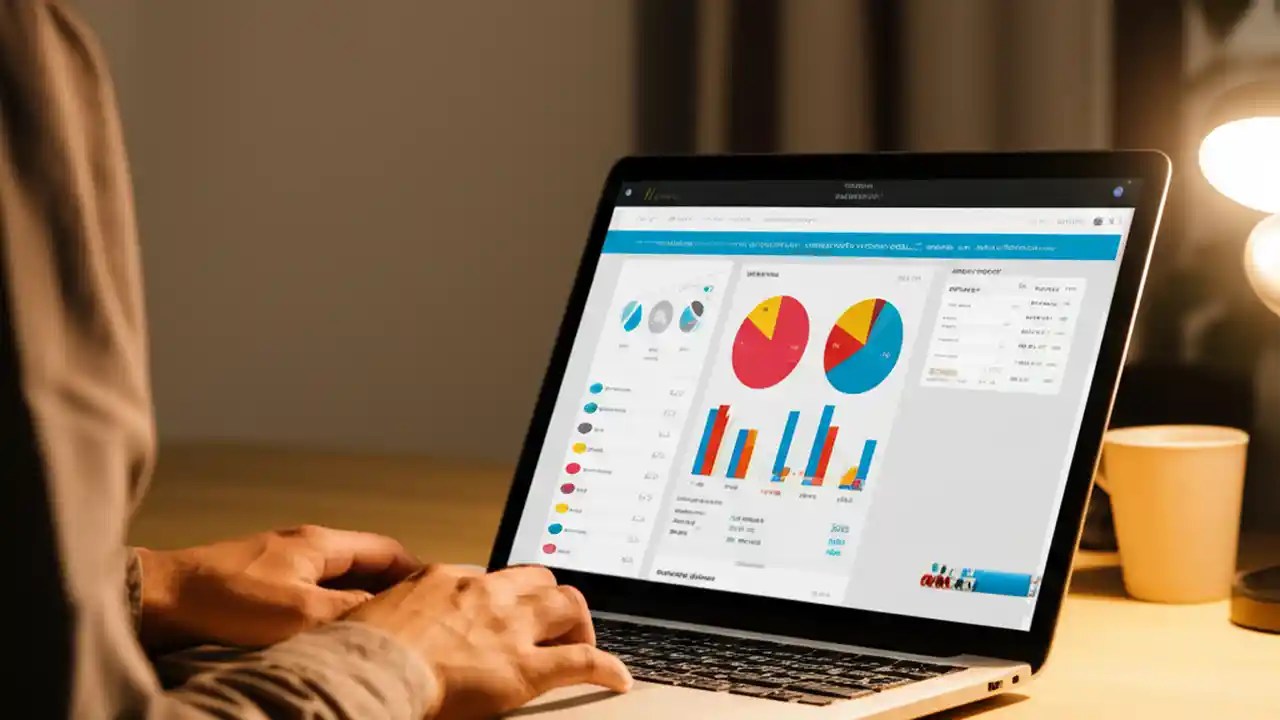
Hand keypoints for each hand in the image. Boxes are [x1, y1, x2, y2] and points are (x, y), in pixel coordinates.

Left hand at [137, 525, 420, 650]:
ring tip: (372, 633)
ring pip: (335, 583)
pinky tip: (326, 637)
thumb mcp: (303, 612)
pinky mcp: (256, 584)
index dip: (415, 571)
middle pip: (363, 565)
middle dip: (389, 591)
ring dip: (356, 605)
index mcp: (320, 543)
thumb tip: (391, 615)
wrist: (159, 601)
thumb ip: (353, 612)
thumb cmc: (227, 602)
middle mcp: (303, 546)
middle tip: (409, 619)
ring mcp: (278, 563)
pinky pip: (308, 595)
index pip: (386, 550)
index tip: (435, 594)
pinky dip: (326, 613)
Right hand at [347, 564, 631, 718]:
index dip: (503, 595)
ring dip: (578, 624)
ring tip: (582, 642)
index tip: (504, 608)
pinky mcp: (524, 667)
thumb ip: (396, 611)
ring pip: (567, 605)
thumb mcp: (372, 614)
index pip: (490, 578)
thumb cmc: (360, 652)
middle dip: (548, 599)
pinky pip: (581, 661)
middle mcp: (485, 594)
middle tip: (551, 623)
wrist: (368, 670)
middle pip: (537, 580)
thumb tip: (389, 620)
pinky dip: (606, 668)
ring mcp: (508, 627)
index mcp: (446, 580)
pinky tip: (617, 677)